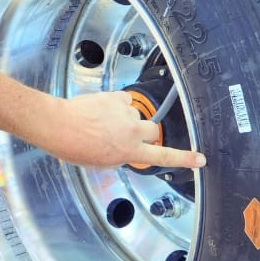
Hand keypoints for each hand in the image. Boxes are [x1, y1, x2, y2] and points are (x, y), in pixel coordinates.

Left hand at [40, 90, 206, 169]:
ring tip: (103, 122)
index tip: (200, 159)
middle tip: (123, 135)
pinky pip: (125, 100)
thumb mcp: (101, 162)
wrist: (59, 125)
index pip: (163, 156)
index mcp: (130, 152)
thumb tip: (124, 147)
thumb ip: (120, 155)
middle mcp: (132, 132)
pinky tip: (102, 109)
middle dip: (143, 133)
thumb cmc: (75, 148)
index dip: (184, 158)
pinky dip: (117, 104)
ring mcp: (126, 113)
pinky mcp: (117, 98)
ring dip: (125, 118)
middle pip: (152, 130)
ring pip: (135, 115)